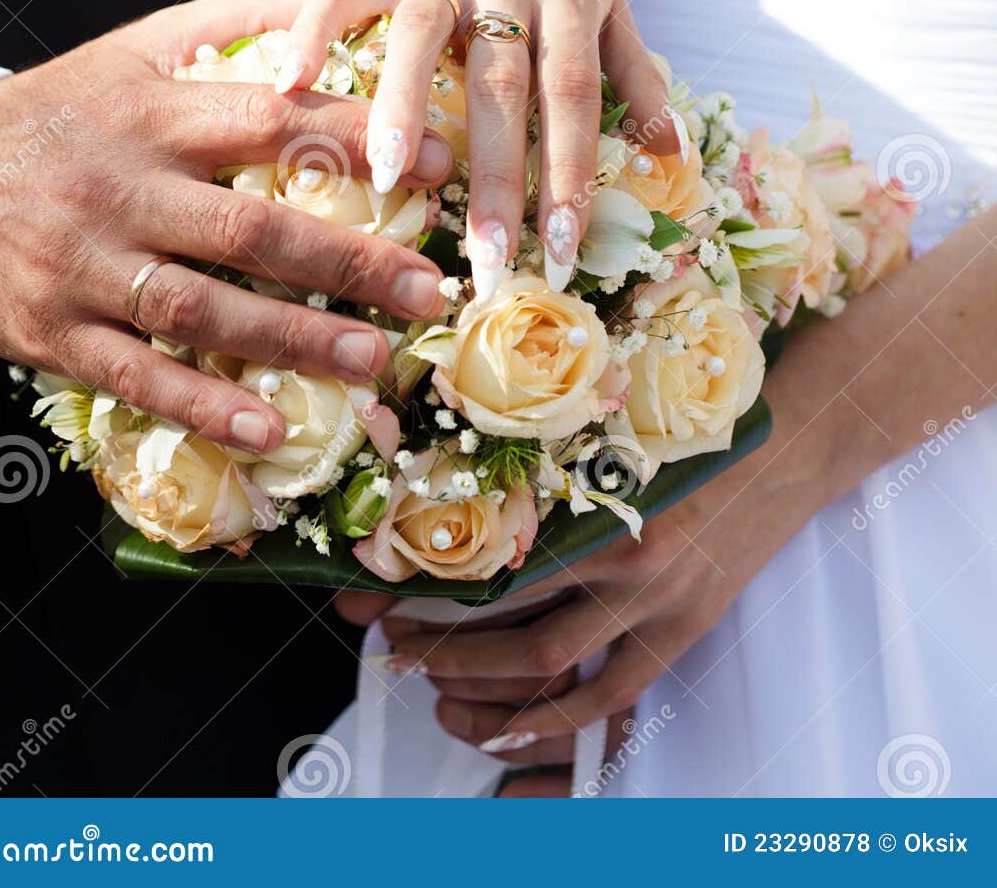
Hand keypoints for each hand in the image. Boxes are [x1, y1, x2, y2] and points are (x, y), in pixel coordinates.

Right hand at [0, 0, 451, 450]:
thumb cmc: (63, 109)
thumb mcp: (137, 44)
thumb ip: (232, 16)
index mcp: (155, 113)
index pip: (272, 120)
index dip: (360, 140)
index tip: (440, 162)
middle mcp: (123, 187)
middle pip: (249, 228)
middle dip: (349, 262)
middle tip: (430, 288)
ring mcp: (85, 264)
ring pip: (199, 308)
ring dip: (292, 339)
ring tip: (372, 359)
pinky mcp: (52, 330)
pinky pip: (136, 374)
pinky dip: (202, 405)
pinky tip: (268, 427)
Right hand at [281, 0, 679, 299]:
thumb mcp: (612, 9)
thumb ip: (637, 76)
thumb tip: (673, 155)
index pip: (570, 94)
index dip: (568, 171)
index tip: (562, 250)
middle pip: (499, 82)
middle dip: (494, 175)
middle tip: (486, 258)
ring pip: (419, 35)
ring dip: (401, 107)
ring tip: (388, 179)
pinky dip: (311, 32)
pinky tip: (289, 85)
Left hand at [344, 444, 816, 796]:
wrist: (785, 451)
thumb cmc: (686, 428)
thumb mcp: (611, 431)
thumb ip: (544, 458)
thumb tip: (454, 483)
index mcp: (597, 494)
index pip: (488, 549)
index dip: (424, 579)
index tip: (372, 591)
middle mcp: (623, 553)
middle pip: (505, 616)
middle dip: (433, 639)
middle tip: (384, 643)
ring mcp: (656, 600)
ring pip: (546, 662)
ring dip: (477, 683)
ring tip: (427, 685)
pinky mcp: (681, 630)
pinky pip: (610, 696)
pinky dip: (553, 722)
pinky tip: (504, 731)